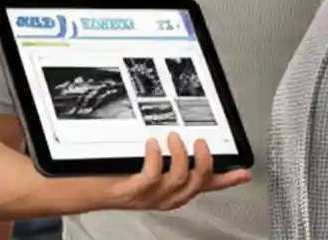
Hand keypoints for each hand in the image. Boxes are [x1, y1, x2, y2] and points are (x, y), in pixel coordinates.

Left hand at [94, 134, 251, 211]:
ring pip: (178, 181)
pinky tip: (152, 144)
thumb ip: (166, 153)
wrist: (83, 188)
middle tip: (201, 142)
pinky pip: (152, 177)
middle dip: (204, 161)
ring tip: (174, 136)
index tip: (244, 172)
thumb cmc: (112, 173)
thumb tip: (181, 130)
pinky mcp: (132, 193)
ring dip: (179, 156)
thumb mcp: (146, 161)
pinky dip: (155, 158)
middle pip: (197, 183)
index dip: (227, 180)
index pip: (206, 186)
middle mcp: (164, 197)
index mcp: (172, 189)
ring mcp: (149, 197)